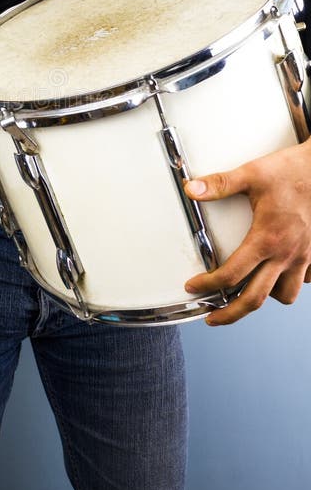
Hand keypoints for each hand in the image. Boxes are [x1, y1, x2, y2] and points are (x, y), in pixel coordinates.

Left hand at [183, 138, 310, 325]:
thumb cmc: (294, 171)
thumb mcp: (252, 173)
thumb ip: (220, 183)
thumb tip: (191, 188)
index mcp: (267, 239)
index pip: (232, 275)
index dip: (208, 285)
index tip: (193, 286)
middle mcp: (287, 254)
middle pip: (255, 299)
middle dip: (230, 314)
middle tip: (212, 318)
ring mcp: (304, 257)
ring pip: (285, 294)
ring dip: (265, 297)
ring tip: (246, 293)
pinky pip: (304, 281)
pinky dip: (288, 283)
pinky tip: (277, 274)